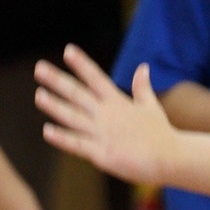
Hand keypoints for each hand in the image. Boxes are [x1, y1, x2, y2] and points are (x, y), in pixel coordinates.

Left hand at [36, 46, 177, 186]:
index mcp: (118, 102)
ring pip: (73, 117)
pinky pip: (78, 145)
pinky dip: (62, 138)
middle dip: (57, 81)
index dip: (81, 64)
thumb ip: (142, 87)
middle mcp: (108, 114)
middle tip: (39, 68)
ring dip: (55, 106)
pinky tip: (47, 131)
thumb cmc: (161, 134)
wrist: (171, 159)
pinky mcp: (103, 154)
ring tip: (38, 95)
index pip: (96, 78)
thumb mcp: (151, 106)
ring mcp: (104, 134)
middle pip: (78, 94)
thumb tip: (143, 66)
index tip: (67, 50)